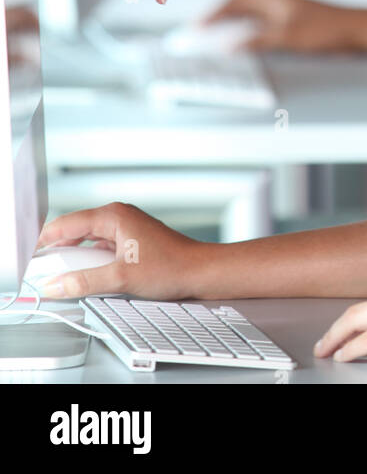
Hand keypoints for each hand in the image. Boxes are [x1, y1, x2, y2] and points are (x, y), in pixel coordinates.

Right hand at [34, 202, 209, 300]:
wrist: (199, 271)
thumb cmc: (171, 267)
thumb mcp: (121, 278)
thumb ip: (85, 282)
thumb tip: (58, 285)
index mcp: (113, 216)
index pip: (68, 223)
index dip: (47, 239)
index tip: (33, 254)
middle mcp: (118, 216)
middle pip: (76, 229)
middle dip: (59, 248)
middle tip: (46, 268)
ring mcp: (125, 227)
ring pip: (89, 239)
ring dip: (76, 255)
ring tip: (64, 272)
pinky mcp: (131, 240)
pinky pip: (101, 246)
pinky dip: (90, 258)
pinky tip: (87, 274)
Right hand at [203, 0, 355, 53]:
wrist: (356, 28)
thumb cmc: (325, 29)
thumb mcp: (286, 36)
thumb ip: (256, 40)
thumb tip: (227, 46)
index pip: (232, 2)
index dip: (211, 14)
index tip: (194, 27)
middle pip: (238, 4)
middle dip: (218, 16)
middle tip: (200, 30)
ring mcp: (284, 6)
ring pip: (250, 12)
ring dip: (232, 21)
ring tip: (216, 33)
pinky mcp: (292, 17)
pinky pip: (261, 19)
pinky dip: (247, 28)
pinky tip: (246, 38)